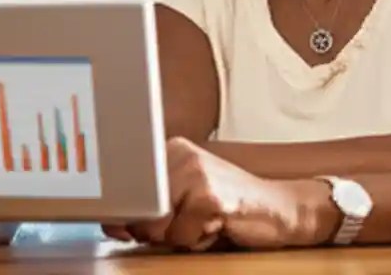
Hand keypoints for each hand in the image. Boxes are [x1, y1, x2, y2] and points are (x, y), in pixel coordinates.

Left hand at [104, 137, 329, 250]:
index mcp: (168, 150)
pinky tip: (217, 224)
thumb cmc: (226, 208)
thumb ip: (147, 209)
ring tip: (203, 221)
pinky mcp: (209, 195)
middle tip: (188, 220)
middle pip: (139, 210)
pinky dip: (198, 240)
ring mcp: (195, 171)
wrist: (279, 209)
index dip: (128, 214)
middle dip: (158, 229)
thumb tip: (111, 225)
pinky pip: (182, 236)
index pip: (126, 185)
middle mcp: (178, 153)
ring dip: (179, 236)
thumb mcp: (181, 203)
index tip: (130, 224)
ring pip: (158, 226)